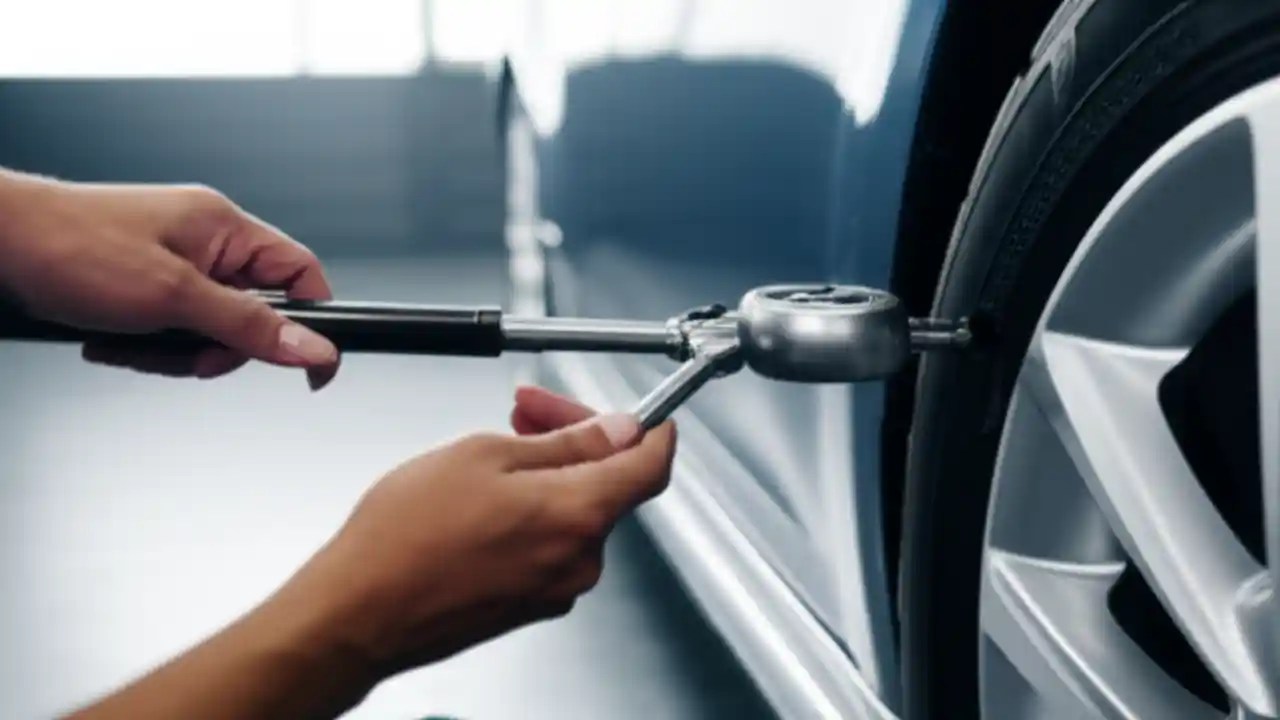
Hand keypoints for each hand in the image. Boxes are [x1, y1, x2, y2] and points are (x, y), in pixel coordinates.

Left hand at [0, 170, 338, 388]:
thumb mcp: (172, 297)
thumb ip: (248, 325)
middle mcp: (205, 243)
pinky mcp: (144, 286)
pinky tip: (110, 336)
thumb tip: (313, 348)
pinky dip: (143, 345)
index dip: (312, 322)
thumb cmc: (71, 246)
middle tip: (183, 351)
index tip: (310, 367)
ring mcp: (173, 264)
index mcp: (225, 228)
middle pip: (253, 315)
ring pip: (208, 332)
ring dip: (170, 351)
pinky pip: (170, 332)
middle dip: (215, 346)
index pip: (300, 274)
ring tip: (129, 339)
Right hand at [274, 398, 675, 679]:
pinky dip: (534, 511)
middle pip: (608, 483)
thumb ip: (565, 442)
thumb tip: (617, 430)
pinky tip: (488, 497)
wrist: (359, 612)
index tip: (636, 412)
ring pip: (575, 512)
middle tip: (529, 410)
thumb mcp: (485, 455)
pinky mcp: (531, 605)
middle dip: (575, 438)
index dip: (652, 429)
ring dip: (549, 473)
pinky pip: (551, 544)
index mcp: (579, 514)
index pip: (652, 465)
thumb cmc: (406, 537)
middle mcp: (580, 559)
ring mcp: (557, 588)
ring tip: (494, 450)